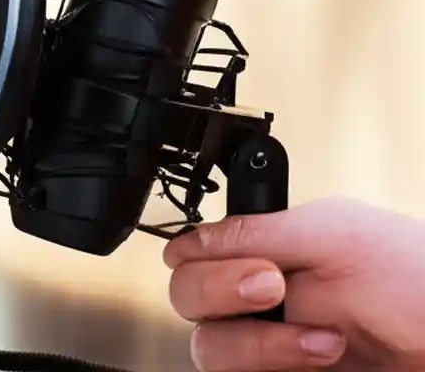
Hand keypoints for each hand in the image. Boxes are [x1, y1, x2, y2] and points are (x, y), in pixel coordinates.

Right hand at [164, 197, 424, 370]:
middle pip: (187, 305)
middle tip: (277, 291)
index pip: (190, 259)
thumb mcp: (337, 235)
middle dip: (225, 294)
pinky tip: (324, 367)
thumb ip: (253, 231)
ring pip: (210, 355)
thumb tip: (186, 242)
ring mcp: (271, 353)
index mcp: (264, 256)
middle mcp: (260, 305)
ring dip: (263, 348)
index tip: (258, 268)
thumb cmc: (417, 281)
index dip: (207, 263)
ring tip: (328, 345)